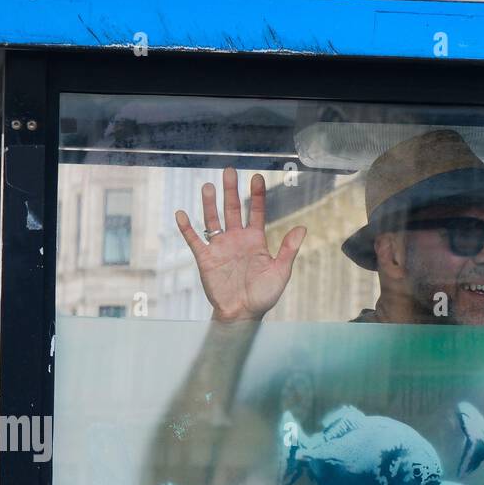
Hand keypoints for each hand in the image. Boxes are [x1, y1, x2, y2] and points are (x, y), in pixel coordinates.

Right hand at [175, 167, 305, 322]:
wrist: (242, 314)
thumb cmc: (263, 296)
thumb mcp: (280, 272)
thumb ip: (289, 250)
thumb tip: (302, 228)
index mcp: (255, 240)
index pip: (256, 212)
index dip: (257, 195)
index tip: (257, 177)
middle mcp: (237, 239)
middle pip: (233, 209)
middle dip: (231, 190)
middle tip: (229, 170)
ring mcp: (220, 247)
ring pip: (213, 220)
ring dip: (210, 204)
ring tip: (208, 186)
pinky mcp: (206, 259)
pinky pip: (194, 240)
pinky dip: (187, 228)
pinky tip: (181, 214)